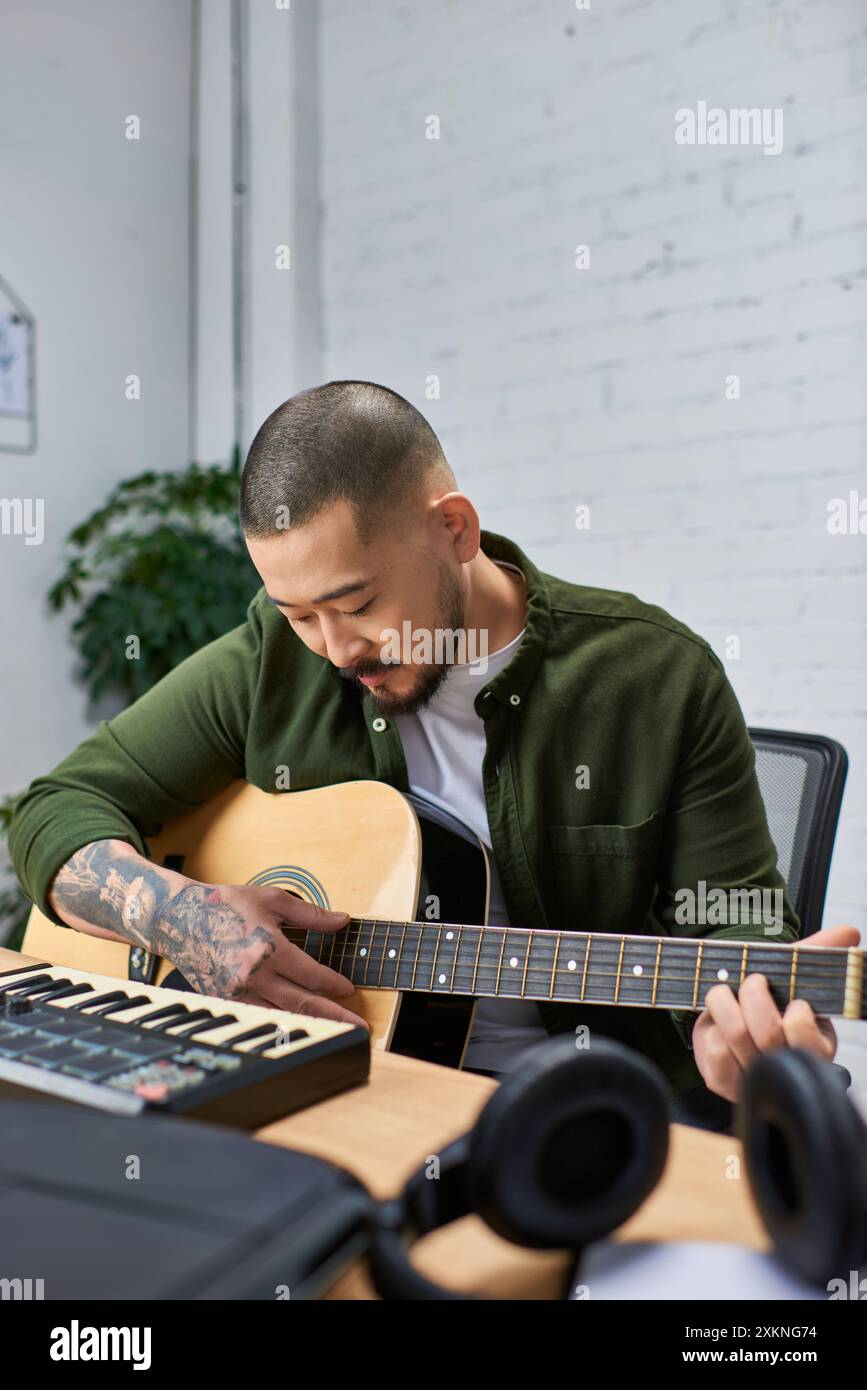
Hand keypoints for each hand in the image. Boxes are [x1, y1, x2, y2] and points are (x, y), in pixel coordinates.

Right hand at [153, 881, 370, 1031]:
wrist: (180, 919)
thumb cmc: (226, 904)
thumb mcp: (272, 900)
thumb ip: (311, 915)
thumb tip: (343, 920)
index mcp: (269, 949)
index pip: (312, 975)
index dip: (335, 984)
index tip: (349, 989)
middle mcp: (254, 976)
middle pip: (303, 1003)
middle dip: (335, 1017)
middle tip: (359, 1029)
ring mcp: (238, 993)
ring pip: (283, 1016)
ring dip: (311, 1026)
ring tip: (335, 1034)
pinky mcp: (225, 1001)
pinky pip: (260, 1017)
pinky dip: (281, 1023)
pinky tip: (297, 1028)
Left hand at [692, 924, 859, 1102]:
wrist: (731, 1012)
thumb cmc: (767, 996)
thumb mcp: (793, 972)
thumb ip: (820, 952)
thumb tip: (849, 932)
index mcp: (816, 1046)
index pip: (809, 1041)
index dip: (798, 1017)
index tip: (794, 1000)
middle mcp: (787, 1067)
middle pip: (768, 1035)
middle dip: (754, 996)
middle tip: (753, 980)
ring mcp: (756, 1077)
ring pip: (738, 1039)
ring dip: (725, 1005)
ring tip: (726, 992)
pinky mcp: (725, 1081)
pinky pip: (716, 1053)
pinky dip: (711, 1029)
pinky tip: (717, 1023)